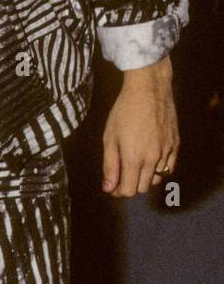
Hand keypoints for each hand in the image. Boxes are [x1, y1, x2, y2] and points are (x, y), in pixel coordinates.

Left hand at [102, 56, 178, 196]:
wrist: (149, 91)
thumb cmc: (124, 112)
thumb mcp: (109, 137)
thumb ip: (110, 165)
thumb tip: (108, 187)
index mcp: (134, 158)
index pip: (129, 189)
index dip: (118, 192)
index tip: (111, 186)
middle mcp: (153, 159)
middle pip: (143, 187)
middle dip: (130, 185)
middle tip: (119, 175)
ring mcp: (167, 153)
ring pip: (157, 179)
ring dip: (144, 178)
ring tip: (133, 165)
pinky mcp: (176, 146)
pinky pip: (169, 168)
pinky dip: (158, 169)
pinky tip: (149, 159)